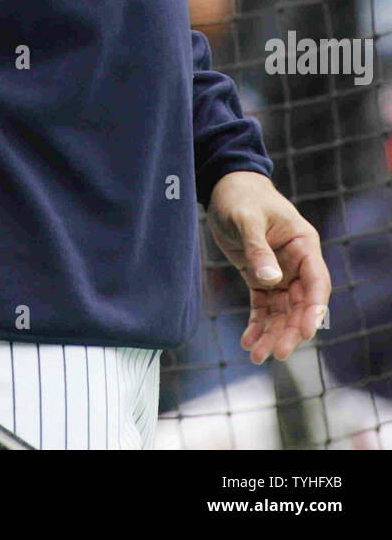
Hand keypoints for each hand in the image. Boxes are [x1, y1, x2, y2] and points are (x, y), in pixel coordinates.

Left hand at [206, 171, 330, 364]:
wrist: (224, 186)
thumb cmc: (240, 196)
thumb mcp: (246, 219)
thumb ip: (258, 248)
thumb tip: (272, 280)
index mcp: (303, 244)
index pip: (317, 281)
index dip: (313, 309)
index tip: (305, 332)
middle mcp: (296, 262)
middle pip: (300, 304)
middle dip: (290, 330)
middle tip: (276, 353)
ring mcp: (279, 272)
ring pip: (282, 311)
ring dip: (272, 333)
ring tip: (256, 355)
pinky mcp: (260, 277)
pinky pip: (263, 306)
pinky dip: (257, 324)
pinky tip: (248, 341)